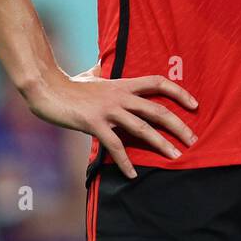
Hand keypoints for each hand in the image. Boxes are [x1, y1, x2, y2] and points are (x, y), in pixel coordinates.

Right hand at [23, 64, 198, 178]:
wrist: (46, 89)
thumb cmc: (68, 85)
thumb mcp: (90, 75)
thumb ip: (101, 72)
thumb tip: (102, 67)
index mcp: (122, 84)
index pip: (157, 82)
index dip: (178, 92)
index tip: (194, 104)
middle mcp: (120, 96)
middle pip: (157, 109)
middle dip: (178, 125)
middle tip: (193, 139)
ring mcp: (108, 110)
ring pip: (142, 128)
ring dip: (161, 144)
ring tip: (176, 156)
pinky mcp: (94, 123)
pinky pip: (115, 145)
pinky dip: (125, 161)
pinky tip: (133, 173)